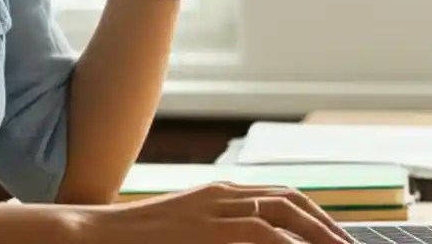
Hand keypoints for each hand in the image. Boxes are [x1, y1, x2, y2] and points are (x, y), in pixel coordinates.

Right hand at [79, 182, 351, 243]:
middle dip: (327, 224)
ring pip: (284, 213)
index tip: (336, 238)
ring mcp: (214, 208)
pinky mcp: (207, 228)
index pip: (280, 196)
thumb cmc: (135, 243)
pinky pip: (262, 233)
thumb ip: (217, 237)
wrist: (94, 236)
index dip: (314, 215)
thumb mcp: (185, 235)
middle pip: (290, 200)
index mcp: (218, 193)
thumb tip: (256, 240)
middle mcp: (222, 194)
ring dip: (319, 233)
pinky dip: (290, 243)